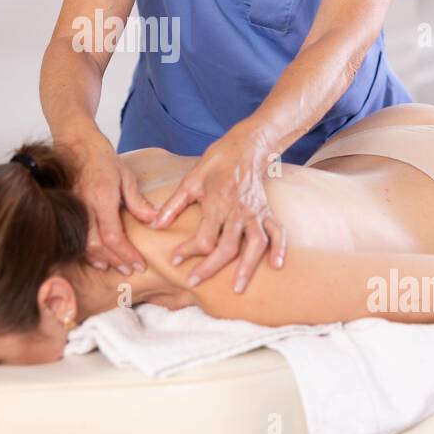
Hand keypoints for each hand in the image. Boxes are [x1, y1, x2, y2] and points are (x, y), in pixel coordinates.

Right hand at [59, 130, 155, 274]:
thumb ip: (138, 202)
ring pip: (84, 246)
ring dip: (101, 259)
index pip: (113, 236)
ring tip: (116, 266)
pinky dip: (88, 252)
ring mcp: (74, 210)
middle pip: (97, 246)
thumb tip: (154, 221)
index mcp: (101, 198)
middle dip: (115, 261)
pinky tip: (99, 257)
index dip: (126, 254)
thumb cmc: (103, 159)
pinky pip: (77, 238)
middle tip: (130, 270)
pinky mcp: (69, 212)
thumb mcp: (126, 177)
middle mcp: (85, 207)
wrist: (77, 144)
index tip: (139, 264)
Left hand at [149, 126, 286, 292]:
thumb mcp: (190, 180)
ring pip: (255, 245)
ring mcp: (256, 212)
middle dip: (210, 268)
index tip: (175, 260)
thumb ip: (173, 205)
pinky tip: (276, 265)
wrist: (246, 146)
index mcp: (217, 204)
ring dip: (247, 267)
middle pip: (227, 247)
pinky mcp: (267, 211)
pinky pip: (277, 232)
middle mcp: (238, 211)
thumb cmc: (216, 163)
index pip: (204, 237)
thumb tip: (154, 225)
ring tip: (237, 288)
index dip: (188, 251)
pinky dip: (279, 248)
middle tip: (194, 283)